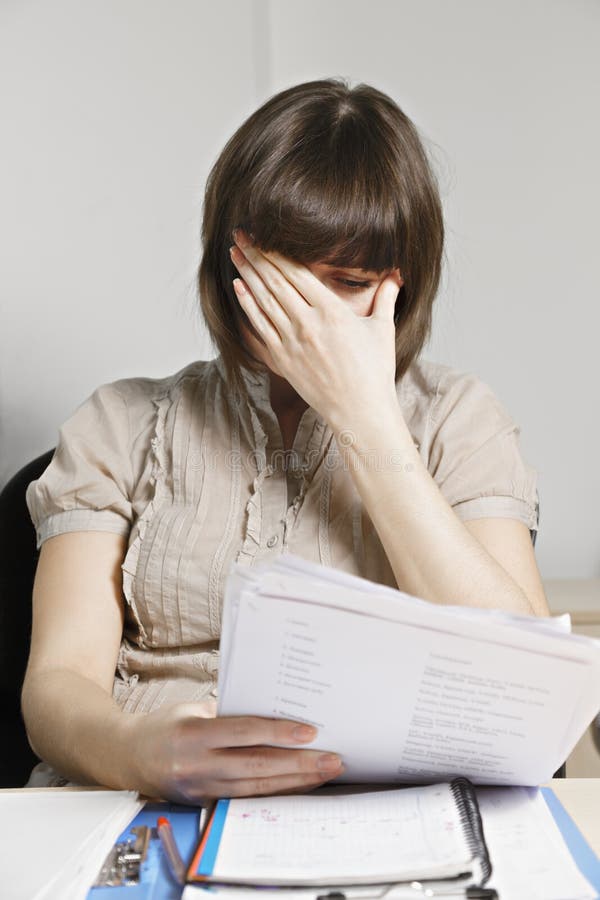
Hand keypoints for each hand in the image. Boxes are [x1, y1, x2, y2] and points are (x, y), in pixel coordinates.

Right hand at [125, 702, 343, 802]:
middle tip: (332, 759)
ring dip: (295, 781)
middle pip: (257, 765)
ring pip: (256, 787)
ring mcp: (201, 788)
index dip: (280, 732)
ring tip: (324, 772)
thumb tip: (272, 708)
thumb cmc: (164, 725)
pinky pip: (246, 799)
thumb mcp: (191, 708)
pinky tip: (298, 785)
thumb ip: (228, 710)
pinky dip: (275, 792)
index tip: (311, 732)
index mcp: (193, 733)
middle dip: (299, 763)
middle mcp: (196, 764)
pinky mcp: (205, 803)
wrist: (125, 757)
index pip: (245, 733)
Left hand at [230, 230, 402, 426]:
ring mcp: (292, 342)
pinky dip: (247, 305)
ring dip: (247, 274)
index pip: (296, 272)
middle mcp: (307, 323)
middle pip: (274, 281)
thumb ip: (386, 297)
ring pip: (263, 300)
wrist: (359, 411)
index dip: (276, 251)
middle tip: (239, 234)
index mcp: (331, 311)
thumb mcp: (382, 329)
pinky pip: (260, 326)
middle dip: (255, 255)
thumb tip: (397, 274)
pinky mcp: (282, 360)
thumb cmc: (374, 372)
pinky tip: (239, 288)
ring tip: (234, 253)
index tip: (263, 235)